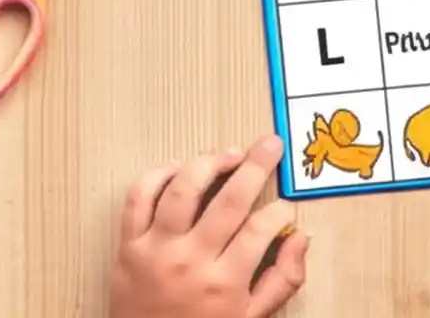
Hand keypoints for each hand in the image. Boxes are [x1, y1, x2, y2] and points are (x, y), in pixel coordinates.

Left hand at [110, 134, 310, 317]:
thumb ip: (282, 279)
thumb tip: (301, 238)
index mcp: (223, 283)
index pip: (259, 230)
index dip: (280, 212)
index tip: (285, 208)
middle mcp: (189, 262)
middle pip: (228, 201)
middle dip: (256, 166)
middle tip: (271, 145)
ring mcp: (155, 250)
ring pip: (182, 190)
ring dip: (208, 162)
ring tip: (229, 153)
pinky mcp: (127, 246)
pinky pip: (138, 198)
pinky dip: (158, 175)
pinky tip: (180, 168)